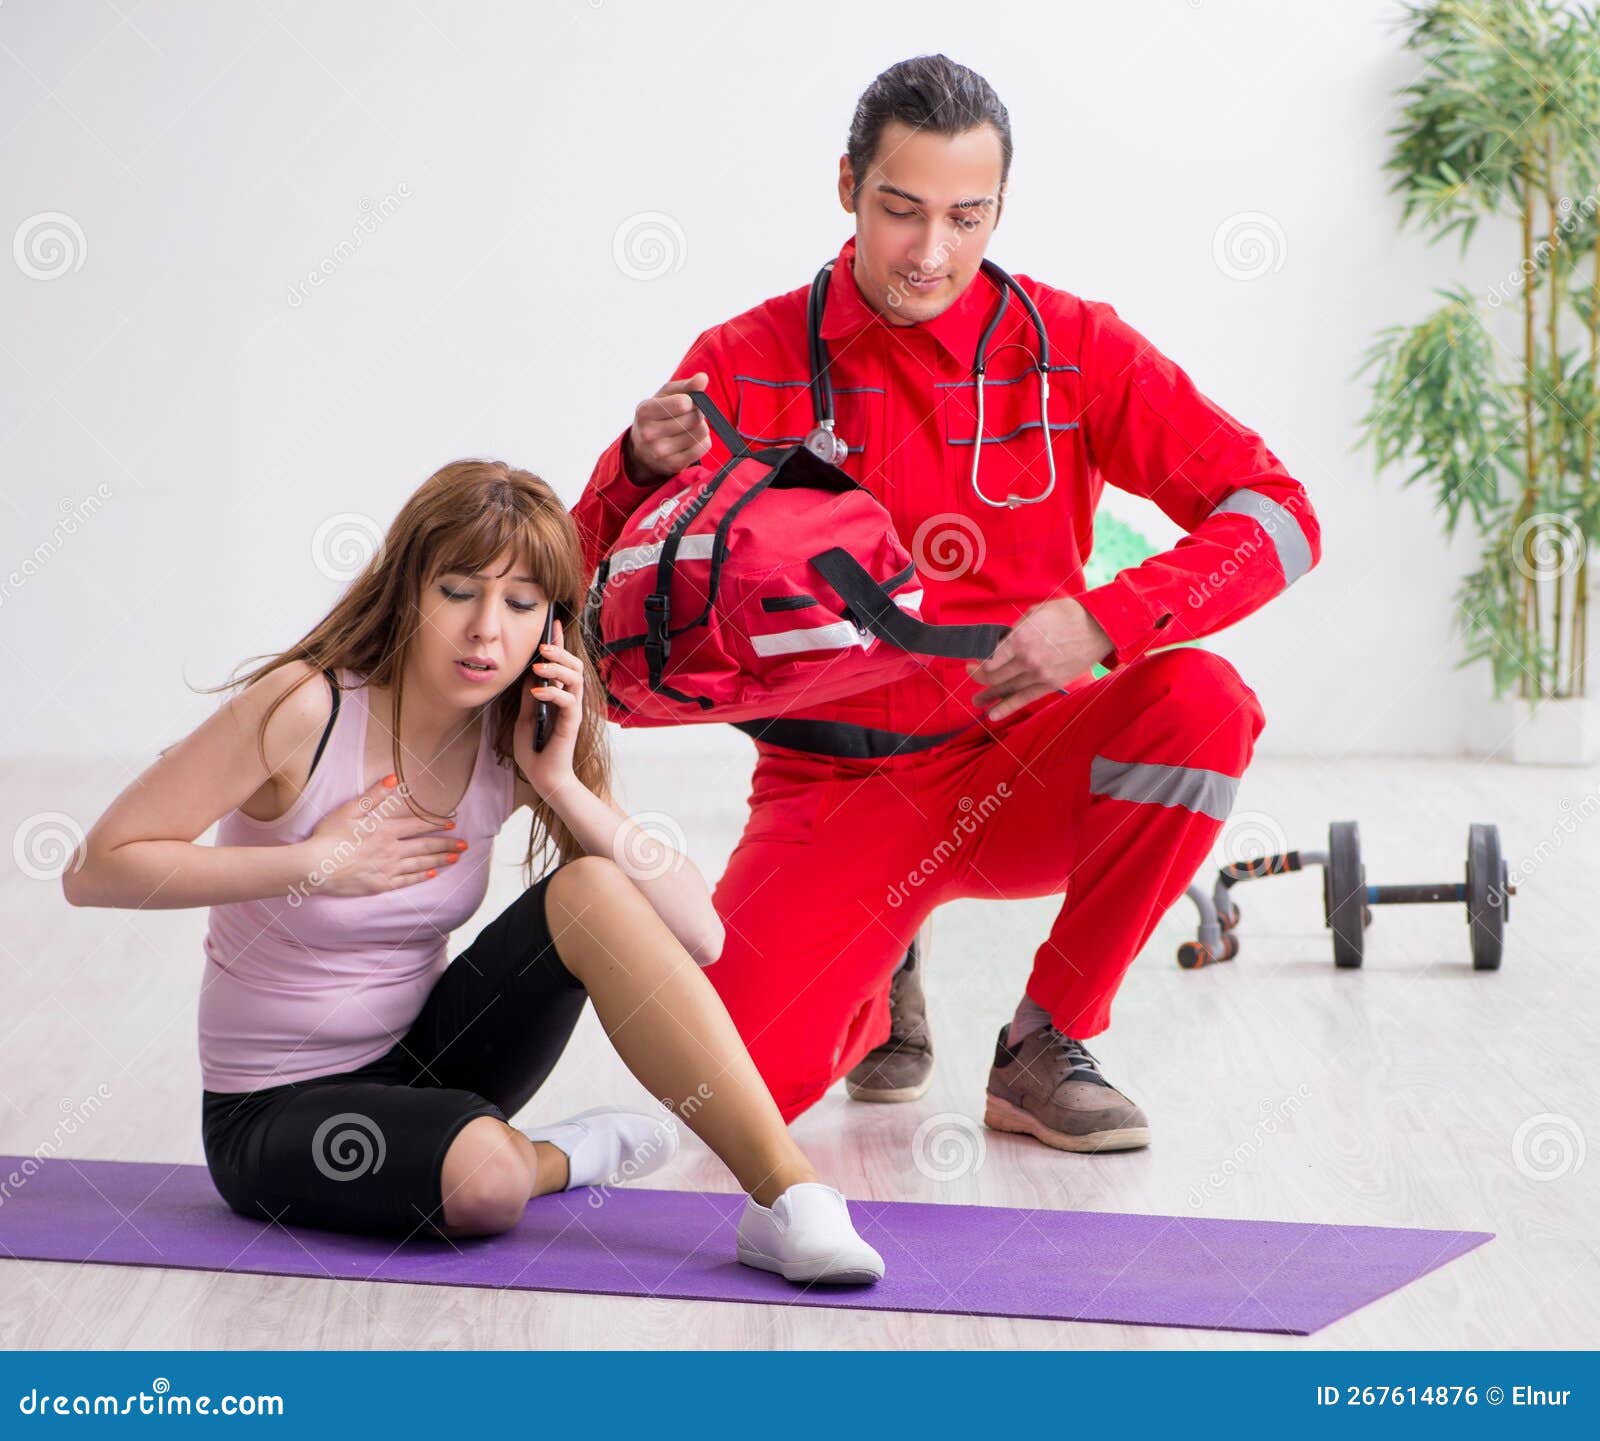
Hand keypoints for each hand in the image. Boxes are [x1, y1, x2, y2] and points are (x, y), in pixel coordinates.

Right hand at [304, 776, 465, 895]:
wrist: (315, 867)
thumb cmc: (328, 836)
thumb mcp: (349, 809)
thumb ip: (374, 795)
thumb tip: (393, 778)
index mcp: (386, 830)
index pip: (418, 825)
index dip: (437, 824)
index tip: (453, 824)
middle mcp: (391, 850)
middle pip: (425, 847)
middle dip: (447, 845)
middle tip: (464, 845)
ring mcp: (387, 869)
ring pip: (420, 864)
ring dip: (439, 861)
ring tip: (455, 859)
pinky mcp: (380, 885)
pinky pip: (406, 881)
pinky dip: (420, 877)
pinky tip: (431, 875)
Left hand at [514, 618, 582, 797]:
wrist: (543, 777)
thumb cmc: (535, 750)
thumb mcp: (525, 717)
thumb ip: (530, 696)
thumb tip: (530, 673)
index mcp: (558, 697)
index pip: (562, 664)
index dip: (559, 642)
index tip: (554, 622)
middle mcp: (568, 700)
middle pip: (574, 666)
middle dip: (560, 650)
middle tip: (543, 645)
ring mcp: (572, 711)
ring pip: (575, 678)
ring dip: (558, 668)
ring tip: (540, 665)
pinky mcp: (571, 723)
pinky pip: (568, 701)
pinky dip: (553, 693)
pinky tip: (537, 693)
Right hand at [623, 372, 710, 483]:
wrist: (642, 449)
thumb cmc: (657, 415)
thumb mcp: (665, 396)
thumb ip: (685, 386)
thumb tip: (703, 378)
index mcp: (644, 411)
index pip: (682, 403)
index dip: (691, 401)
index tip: (687, 402)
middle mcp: (649, 434)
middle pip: (694, 417)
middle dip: (698, 413)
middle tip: (690, 414)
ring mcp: (660, 452)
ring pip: (701, 432)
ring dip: (701, 427)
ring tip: (690, 426)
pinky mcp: (673, 465)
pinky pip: (703, 447)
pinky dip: (703, 441)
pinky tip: (692, 439)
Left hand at [968, 597, 1113, 720]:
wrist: (1100, 627)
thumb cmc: (1067, 614)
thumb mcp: (1035, 612)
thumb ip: (1015, 629)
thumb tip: (1001, 642)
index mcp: (1021, 639)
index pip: (989, 660)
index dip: (977, 663)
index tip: (972, 662)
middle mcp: (1027, 660)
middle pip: (995, 676)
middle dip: (980, 677)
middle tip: (972, 676)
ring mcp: (1040, 675)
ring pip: (1007, 689)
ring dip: (989, 696)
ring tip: (977, 700)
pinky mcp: (1051, 684)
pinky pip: (1024, 699)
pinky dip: (1007, 708)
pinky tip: (992, 715)